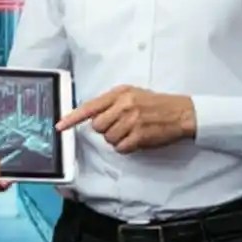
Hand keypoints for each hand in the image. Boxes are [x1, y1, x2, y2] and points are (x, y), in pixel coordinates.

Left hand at [55, 85, 195, 153]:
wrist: (181, 112)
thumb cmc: (156, 103)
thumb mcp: (132, 93)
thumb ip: (112, 102)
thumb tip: (93, 115)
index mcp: (119, 94)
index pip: (90, 106)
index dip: (72, 118)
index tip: (60, 125)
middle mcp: (123, 106)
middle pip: (97, 126)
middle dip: (106, 129)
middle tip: (121, 125)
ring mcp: (131, 121)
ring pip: (108, 139)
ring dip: (117, 139)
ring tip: (132, 131)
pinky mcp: (139, 137)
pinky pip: (121, 148)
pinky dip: (127, 147)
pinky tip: (137, 139)